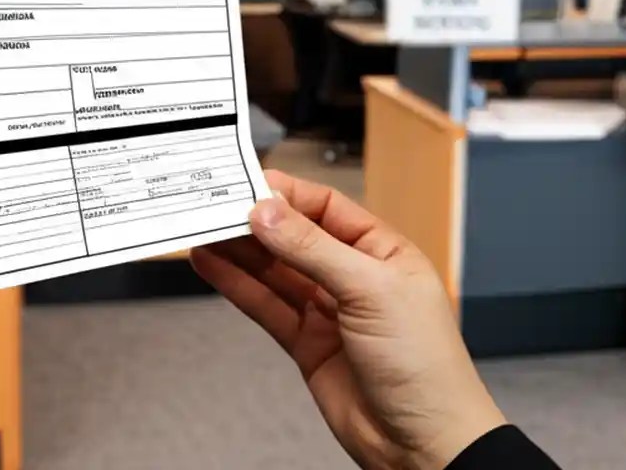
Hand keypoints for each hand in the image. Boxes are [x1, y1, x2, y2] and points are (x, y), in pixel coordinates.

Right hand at [191, 171, 503, 469]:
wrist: (424, 444)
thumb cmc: (425, 365)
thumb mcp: (371, 291)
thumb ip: (313, 250)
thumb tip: (267, 212)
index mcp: (382, 251)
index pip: (325, 208)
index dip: (285, 194)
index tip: (245, 182)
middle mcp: (354, 276)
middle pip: (294, 237)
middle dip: (254, 221)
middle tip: (212, 205)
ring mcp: (328, 311)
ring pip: (274, 271)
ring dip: (238, 251)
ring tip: (200, 229)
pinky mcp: (307, 344)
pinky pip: (266, 306)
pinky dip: (237, 285)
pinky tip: (212, 265)